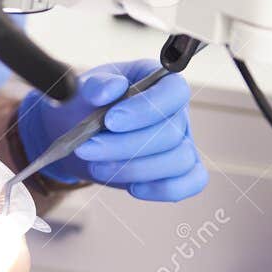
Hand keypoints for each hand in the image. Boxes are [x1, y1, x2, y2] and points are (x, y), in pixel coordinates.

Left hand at [16, 60, 206, 201]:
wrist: (81, 134)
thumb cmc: (88, 104)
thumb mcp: (85, 87)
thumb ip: (97, 84)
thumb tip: (112, 88)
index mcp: (162, 82)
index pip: (174, 92)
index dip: (146, 108)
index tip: (110, 120)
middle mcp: (177, 112)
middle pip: (170, 133)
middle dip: (125, 145)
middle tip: (86, 148)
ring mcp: (182, 142)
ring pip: (179, 160)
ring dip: (135, 168)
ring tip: (97, 167)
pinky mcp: (179, 171)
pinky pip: (190, 183)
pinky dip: (163, 188)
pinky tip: (133, 187)